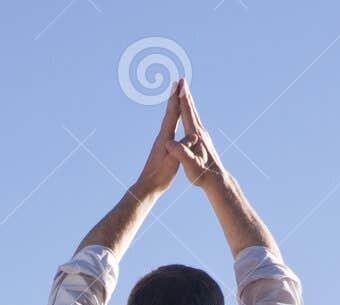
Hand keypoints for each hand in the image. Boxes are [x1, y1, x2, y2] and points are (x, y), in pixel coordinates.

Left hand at [132, 81, 184, 197]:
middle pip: (170, 112)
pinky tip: (174, 118)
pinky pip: (170, 127)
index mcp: (165, 138)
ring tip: (177, 95)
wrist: (147, 187)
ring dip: (174, 105)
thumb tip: (192, 136)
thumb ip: (182, 149)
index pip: (172, 114)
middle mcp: (162, 136)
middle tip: (178, 81)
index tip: (179, 84)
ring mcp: (161, 141)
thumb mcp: (174, 163)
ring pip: (169, 118)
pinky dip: (173, 118)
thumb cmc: (160, 177)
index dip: (176, 99)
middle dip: (175, 96)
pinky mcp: (162, 147)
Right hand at [168, 80, 225, 188]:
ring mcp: (203, 136)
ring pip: (194, 115)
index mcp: (196, 135)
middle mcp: (200, 132)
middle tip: (182, 81)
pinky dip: (191, 114)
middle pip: (192, 110)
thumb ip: (181, 154)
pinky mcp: (203, 141)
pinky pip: (195, 122)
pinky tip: (190, 114)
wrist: (217, 181)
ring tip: (185, 93)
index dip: (183, 99)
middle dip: (186, 95)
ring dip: (188, 103)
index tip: (180, 85)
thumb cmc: (202, 175)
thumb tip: (170, 144)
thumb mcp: (190, 166)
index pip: (188, 114)